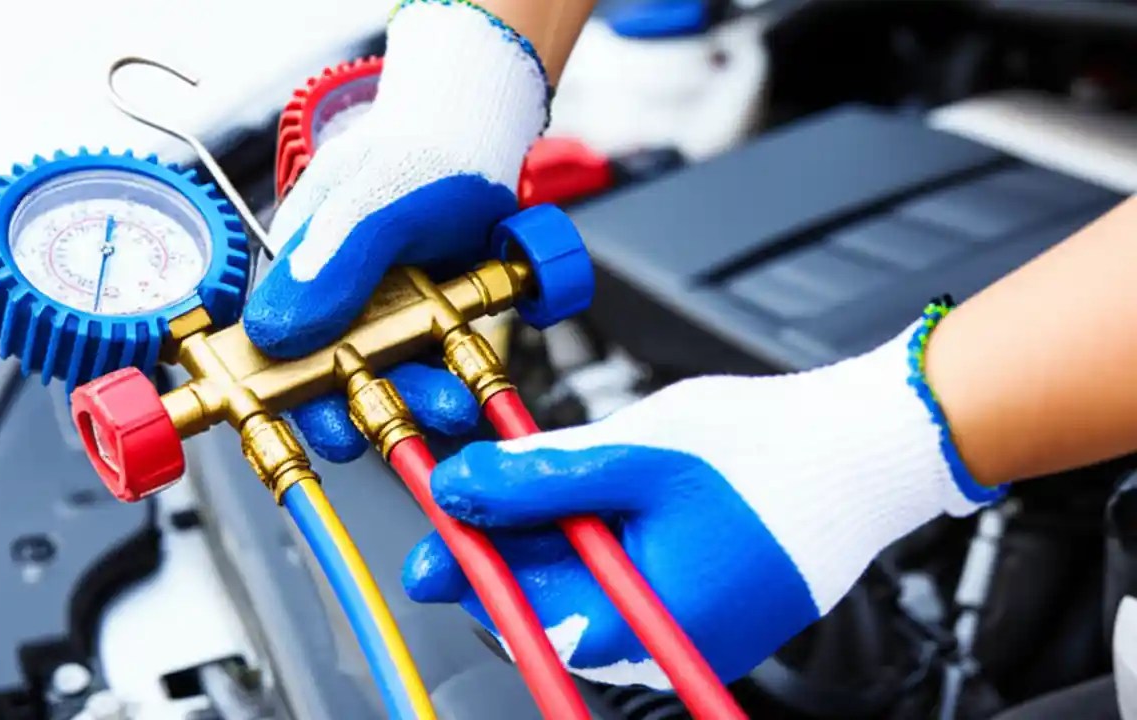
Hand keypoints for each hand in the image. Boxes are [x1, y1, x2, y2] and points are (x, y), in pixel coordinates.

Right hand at [243, 0, 549, 460]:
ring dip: (416, 399)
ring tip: (450, 404)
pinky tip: (473, 388)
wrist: (476, 137)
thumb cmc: (413, 157)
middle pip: (332, 380)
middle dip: (358, 409)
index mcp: (296, 275)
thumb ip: (329, 261)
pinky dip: (454, 379)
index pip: (269, 352)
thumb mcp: (366, 203)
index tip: (317, 423)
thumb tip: (271, 332)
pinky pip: (439, 364)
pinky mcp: (435, 323)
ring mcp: (388, 316)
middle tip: (384, 423)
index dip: (282, 398)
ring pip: (392, 378)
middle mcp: (336, 304)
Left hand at [403, 312, 1005, 688]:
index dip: (466, 561)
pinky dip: (599, 540)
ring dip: (551, 536)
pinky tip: (596, 497)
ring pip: (587, 590)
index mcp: (646, 627)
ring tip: (544, 478)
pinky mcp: (707, 609)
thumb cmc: (775, 453)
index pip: (521, 608)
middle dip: (506, 544)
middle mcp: (667, 649)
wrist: (869, 448)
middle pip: (550, 603)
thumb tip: (457, 488)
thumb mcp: (635, 453)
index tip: (433, 523)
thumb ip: (537, 477)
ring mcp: (691, 634)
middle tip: (478, 486)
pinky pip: (628, 584)